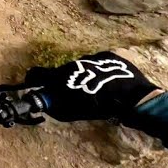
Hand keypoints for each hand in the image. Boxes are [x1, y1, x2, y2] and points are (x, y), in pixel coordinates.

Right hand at [23, 51, 159, 121]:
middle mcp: (75, 62)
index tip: (34, 82)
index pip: (40, 73)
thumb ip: (57, 107)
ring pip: (83, 65)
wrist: (133, 99)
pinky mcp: (109, 55)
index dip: (35, 78)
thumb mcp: (75, 112)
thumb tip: (47, 104)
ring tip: (95, 87)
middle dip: (66, 80)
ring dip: (85, 74)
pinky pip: (99, 62)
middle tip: (74, 92)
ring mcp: (93, 56)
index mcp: (64, 75)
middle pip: (64, 70)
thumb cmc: (102, 108)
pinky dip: (99, 70)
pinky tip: (108, 81)